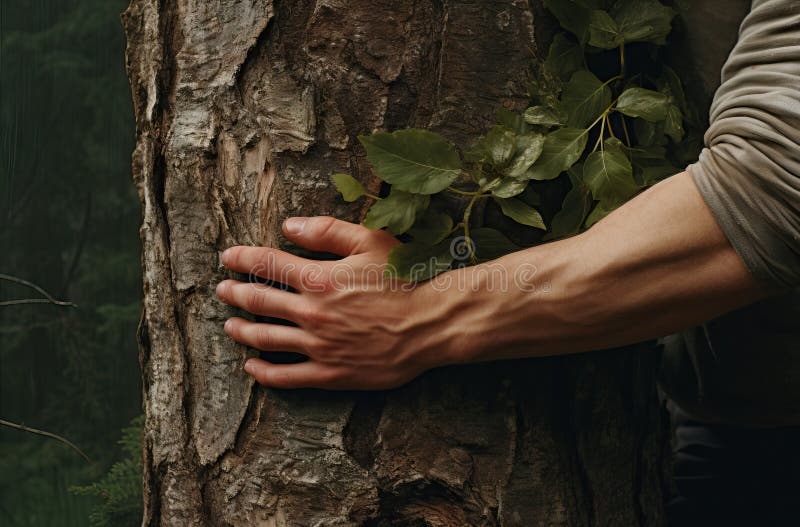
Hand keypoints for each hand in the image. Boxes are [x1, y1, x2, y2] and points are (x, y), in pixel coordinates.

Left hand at [216, 217, 453, 389]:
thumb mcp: (371, 242)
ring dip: (242, 330)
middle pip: (259, 301)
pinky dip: (264, 372)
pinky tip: (252, 367)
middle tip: (223, 289)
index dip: (242, 259)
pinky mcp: (330, 374)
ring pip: (265, 339)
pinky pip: (286, 377)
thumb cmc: (405, 279)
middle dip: (235, 293)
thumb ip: (327, 231)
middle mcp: (311, 313)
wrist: (431, 324)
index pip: (266, 265)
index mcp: (318, 279)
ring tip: (230, 326)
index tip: (228, 258)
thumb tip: (288, 226)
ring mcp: (318, 346)